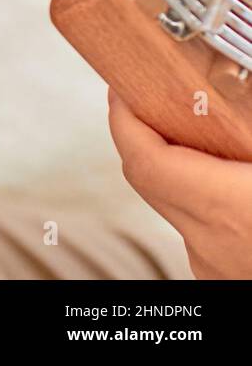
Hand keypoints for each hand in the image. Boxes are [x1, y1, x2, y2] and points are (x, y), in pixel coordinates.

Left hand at [108, 87, 251, 277]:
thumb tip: (244, 93)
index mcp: (231, 211)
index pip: (143, 158)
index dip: (125, 116)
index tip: (125, 86)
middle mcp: (212, 246)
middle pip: (150, 180)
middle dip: (147, 134)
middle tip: (157, 96)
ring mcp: (217, 270)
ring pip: (177, 209)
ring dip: (182, 169)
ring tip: (204, 133)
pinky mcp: (228, 280)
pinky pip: (204, 233)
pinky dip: (208, 200)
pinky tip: (236, 180)